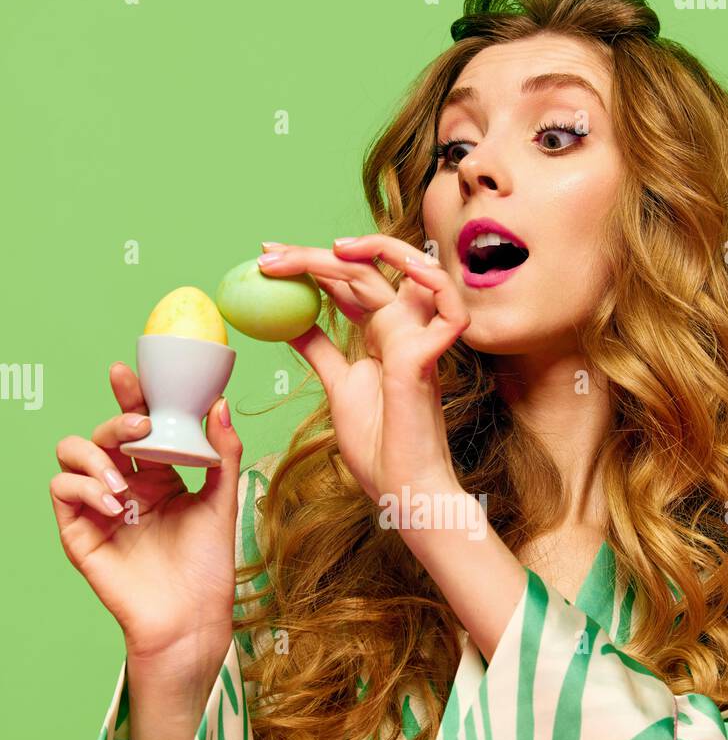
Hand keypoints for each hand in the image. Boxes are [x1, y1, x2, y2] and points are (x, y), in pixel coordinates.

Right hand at [49, 362, 241, 658]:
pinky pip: (62, 490)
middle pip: (104, 432)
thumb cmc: (208, 567)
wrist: (192, 618)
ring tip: (124, 480)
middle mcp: (125, 486)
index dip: (131, 395)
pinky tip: (114, 504)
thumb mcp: (222, 502)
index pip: (139, 425)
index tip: (130, 371)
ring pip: (72, 454)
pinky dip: (84, 487)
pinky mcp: (79, 532)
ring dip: (95, 455)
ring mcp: (99, 508)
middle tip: (140, 421)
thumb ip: (223, 453)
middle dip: (116, 417)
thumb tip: (220, 403)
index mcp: (158, 476)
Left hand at [258, 235, 469, 506]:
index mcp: (381, 334)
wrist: (399, 488)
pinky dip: (436, 283)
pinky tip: (407, 270)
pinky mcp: (428, 357)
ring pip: (404, 273)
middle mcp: (402, 329)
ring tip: (323, 251)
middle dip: (313, 254)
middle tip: (267, 254)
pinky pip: (449, 309)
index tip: (266, 257)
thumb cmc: (378, 447)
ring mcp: (418, 340)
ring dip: (367, 252)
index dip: (309, 263)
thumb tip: (288, 322)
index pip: (348, 282)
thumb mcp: (338, 385)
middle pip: (364, 271)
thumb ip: (319, 349)